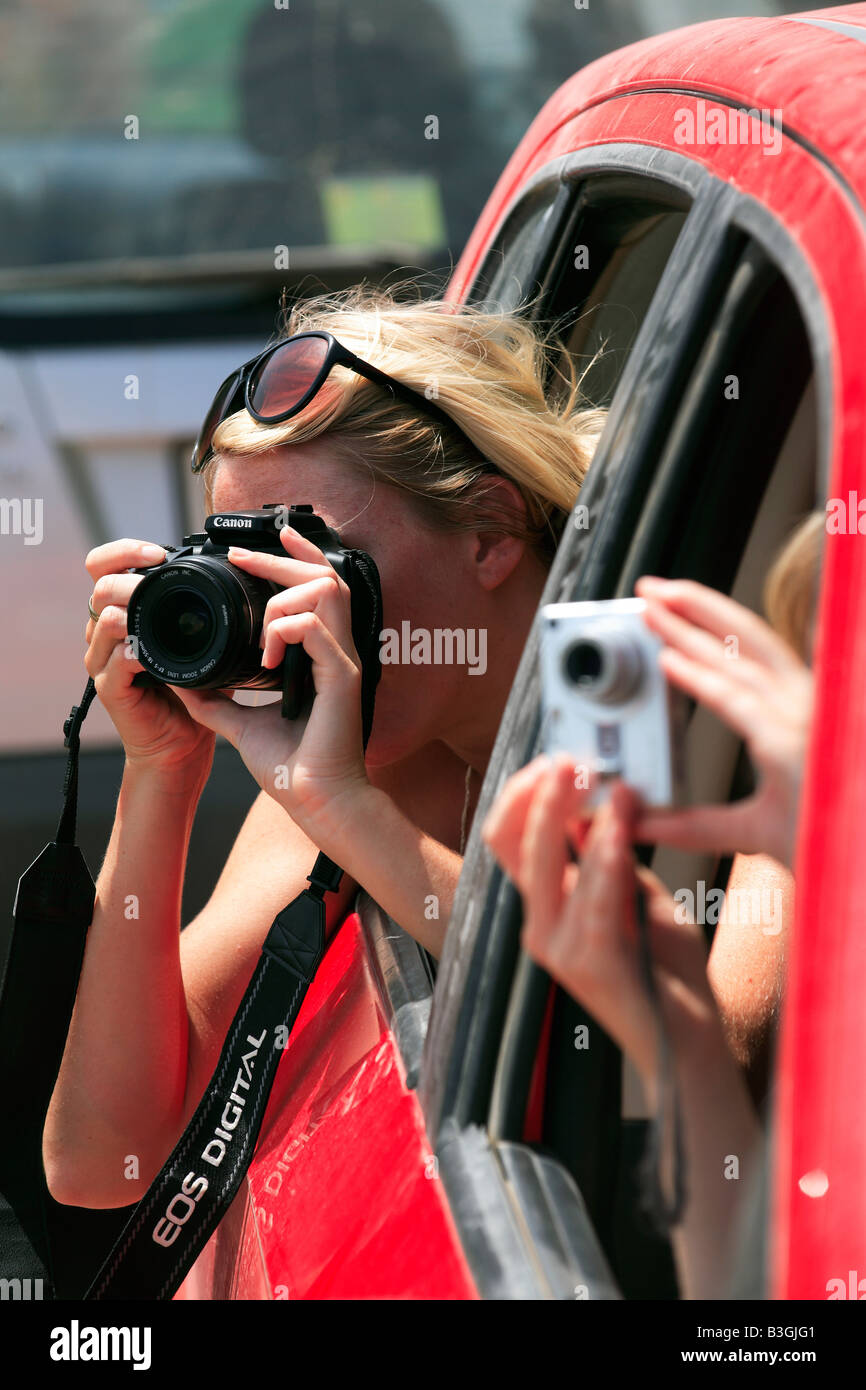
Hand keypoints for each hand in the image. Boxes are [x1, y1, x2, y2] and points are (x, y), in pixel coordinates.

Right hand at [85, 538, 215, 781]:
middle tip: (161, 577)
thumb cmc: (193, 693)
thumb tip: (235, 577)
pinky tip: (153, 654)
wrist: (181, 745)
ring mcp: (103, 660)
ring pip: (104, 619)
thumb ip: (204, 613)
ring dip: (133, 612)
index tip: (157, 553)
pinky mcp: (109, 688)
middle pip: (100, 586)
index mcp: (124, 613)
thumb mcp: (203, 643)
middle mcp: (105, 633)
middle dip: (131, 576)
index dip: (124, 551)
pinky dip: (135, 653)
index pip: (103, 566)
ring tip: (161, 616)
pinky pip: (115, 660)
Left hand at [172, 524, 369, 834]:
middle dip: (283, 557)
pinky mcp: (343, 678)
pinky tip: (267, 657)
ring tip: (260, 633)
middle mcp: (340, 653)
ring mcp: (345, 663)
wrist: (316, 803)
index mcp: (324, 658)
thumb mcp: (243, 725)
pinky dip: (285, 631)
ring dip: (283, 599)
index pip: (322, 589)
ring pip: (325, 592)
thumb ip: (220, 701)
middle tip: (244, 555)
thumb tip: (189, 685)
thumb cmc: (293, 769)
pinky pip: (313, 628)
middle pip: (327, 577)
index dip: (300, 554)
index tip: (274, 536)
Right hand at [483, 757, 715, 1092]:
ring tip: (612, 781)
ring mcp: (559, 947)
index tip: (557, 757)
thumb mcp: (634, 897)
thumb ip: (611, 857)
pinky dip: (607, 853)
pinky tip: (623, 825)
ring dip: (578, 812)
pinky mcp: (591, 964)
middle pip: (513, 841)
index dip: (524, 793)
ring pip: (545, 862)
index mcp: (546, 908)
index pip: (507, 837)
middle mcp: (540, 926)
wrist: (687, 1045)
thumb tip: (600, 801)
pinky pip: (593, 897)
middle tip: (571, 756)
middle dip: (540, 791)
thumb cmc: (664, 972)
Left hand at [633, 577, 812, 868]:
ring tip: (651, 609)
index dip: (716, 623)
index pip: (759, 655)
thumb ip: (695, 823)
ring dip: (689, 631)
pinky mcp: (795, 749)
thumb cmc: (826, 848)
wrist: (858, 880)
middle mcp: (810, 711)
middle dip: (696, 607)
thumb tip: (642, 819)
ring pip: (740, 662)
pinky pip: (740, 705)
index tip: (675, 606)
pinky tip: (669, 661)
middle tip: (650, 590)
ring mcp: (806, 725)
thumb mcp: (751, 831)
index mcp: (807, 718)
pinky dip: (702, 679)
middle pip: (749, 640)